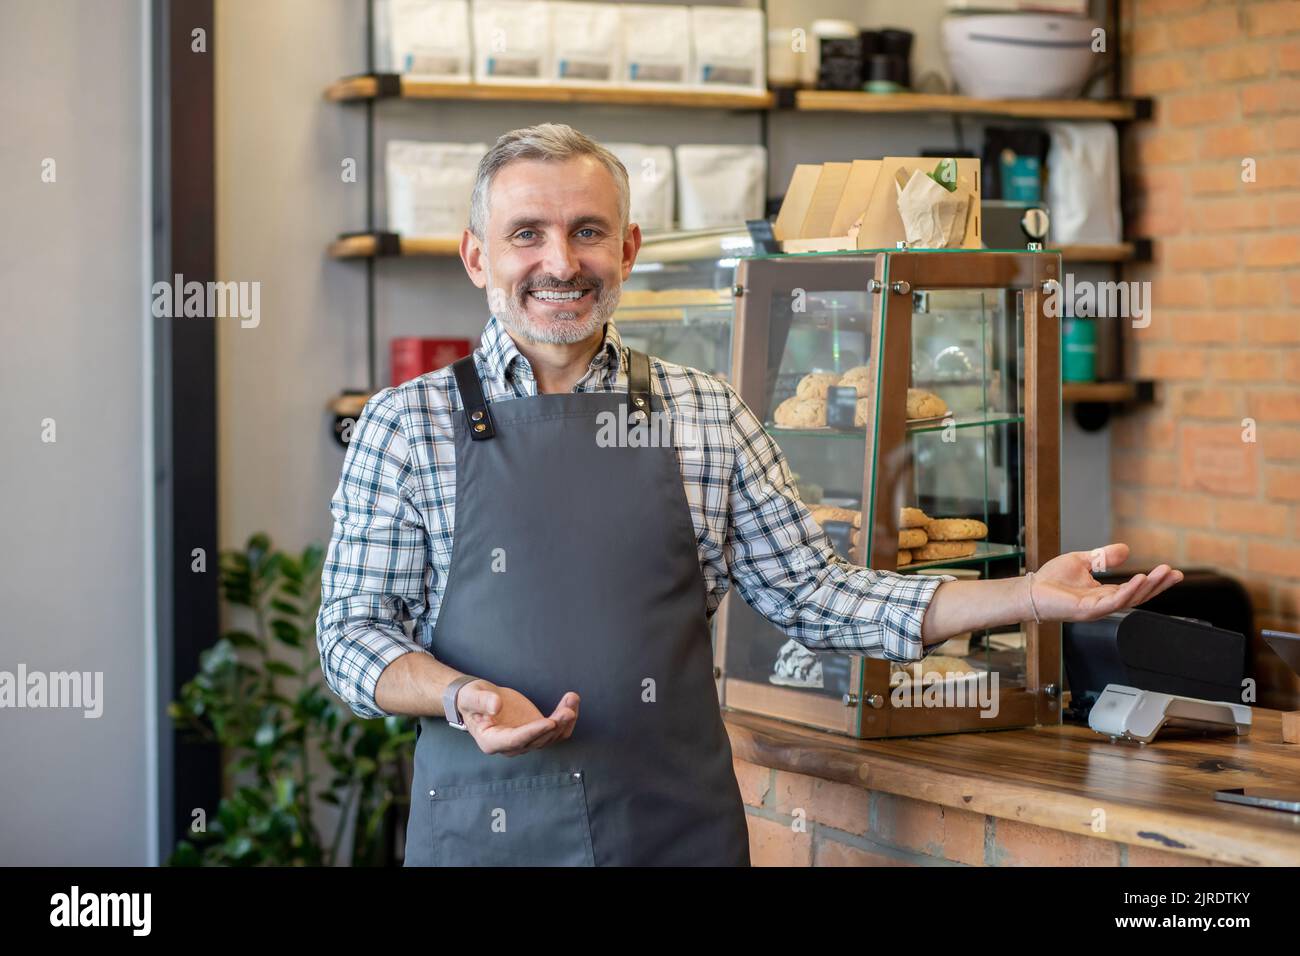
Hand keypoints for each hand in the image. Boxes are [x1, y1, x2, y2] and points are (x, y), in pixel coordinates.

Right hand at [453, 679, 579, 756]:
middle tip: (568, 709)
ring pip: (551, 737)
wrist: (479, 699)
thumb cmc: (471, 699)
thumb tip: (496, 706)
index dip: (534, 732)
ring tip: (572, 699)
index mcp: (491, 741)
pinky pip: (555, 730)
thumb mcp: (471, 696)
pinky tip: (571, 701)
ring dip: (565, 720)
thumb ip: (482, 701)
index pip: (515, 740)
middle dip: (555, 725)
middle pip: (537, 741)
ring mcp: (525, 740)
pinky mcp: (536, 731)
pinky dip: (566, 717)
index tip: (550, 722)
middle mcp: (511, 746)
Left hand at [1029, 543, 1183, 622]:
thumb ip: (1103, 557)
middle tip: (1175, 574)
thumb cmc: (1051, 580)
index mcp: (1104, 593)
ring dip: (1148, 586)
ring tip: (1162, 574)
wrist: (1030, 591)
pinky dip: (1128, 591)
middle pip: (1139, 596)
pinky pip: (1114, 601)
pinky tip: (1139, 579)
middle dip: (1158, 585)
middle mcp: (1105, 603)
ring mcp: (1098, 608)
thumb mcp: (1082, 561)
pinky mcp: (1089, 610)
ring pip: (1130, 599)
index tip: (1171, 571)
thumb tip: (1126, 549)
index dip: (1153, 581)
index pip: (1135, 588)